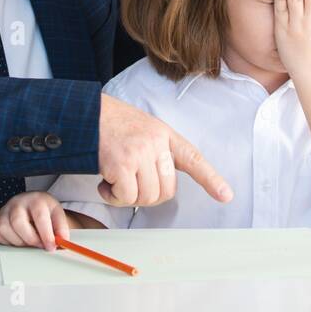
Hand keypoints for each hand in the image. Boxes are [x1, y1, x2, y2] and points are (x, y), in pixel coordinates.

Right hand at [0, 191, 70, 250]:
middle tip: (41, 245)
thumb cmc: (45, 210)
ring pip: (6, 230)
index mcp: (36, 199)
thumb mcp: (57, 216)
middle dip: (31, 239)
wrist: (33, 205)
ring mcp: (6, 210)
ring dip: (20, 241)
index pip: (39, 217)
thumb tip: (62, 242)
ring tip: (30, 240)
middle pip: (18, 222)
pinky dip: (10, 242)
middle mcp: (18, 202)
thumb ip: (61, 229)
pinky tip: (20, 238)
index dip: (46, 234)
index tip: (51, 246)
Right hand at [97, 93, 232, 206]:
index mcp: (165, 135)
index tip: (226, 195)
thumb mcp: (143, 131)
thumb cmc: (112, 126)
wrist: (84, 114)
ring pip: (146, 197)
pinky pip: (125, 197)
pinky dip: (112, 196)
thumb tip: (163, 186)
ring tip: (114, 181)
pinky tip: (104, 182)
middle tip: (129, 185)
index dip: (211, 179)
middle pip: (166, 191)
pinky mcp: (121, 164)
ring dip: (127, 197)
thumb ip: (157, 153)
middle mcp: (156, 143)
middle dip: (147, 196)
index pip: (193, 159)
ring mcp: (140, 152)